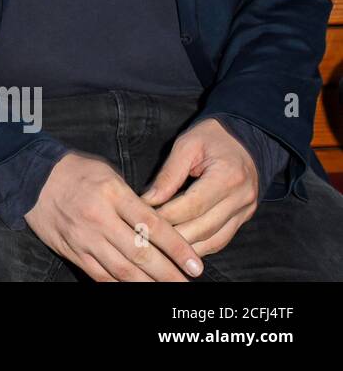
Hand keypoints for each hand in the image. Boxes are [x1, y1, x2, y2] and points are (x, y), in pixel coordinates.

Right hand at [24, 152, 203, 281]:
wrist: (30, 176)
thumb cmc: (75, 171)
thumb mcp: (108, 174)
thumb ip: (133, 200)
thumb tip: (160, 228)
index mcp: (111, 193)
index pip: (152, 225)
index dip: (177, 248)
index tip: (196, 265)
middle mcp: (98, 218)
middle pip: (140, 253)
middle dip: (168, 273)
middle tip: (188, 285)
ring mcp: (83, 238)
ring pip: (121, 269)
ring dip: (148, 284)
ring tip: (168, 290)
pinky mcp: (71, 251)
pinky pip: (100, 275)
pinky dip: (121, 285)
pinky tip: (137, 288)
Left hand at [141, 118, 258, 256]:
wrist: (246, 139)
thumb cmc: (212, 137)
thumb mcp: (187, 145)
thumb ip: (168, 175)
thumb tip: (148, 200)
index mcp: (228, 177)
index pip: (192, 206)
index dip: (165, 215)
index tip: (141, 219)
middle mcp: (241, 199)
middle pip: (203, 228)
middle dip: (172, 237)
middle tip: (145, 237)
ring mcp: (245, 212)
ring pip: (213, 241)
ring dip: (185, 248)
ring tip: (159, 248)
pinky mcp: (243, 219)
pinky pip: (220, 240)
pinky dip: (199, 247)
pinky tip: (178, 248)